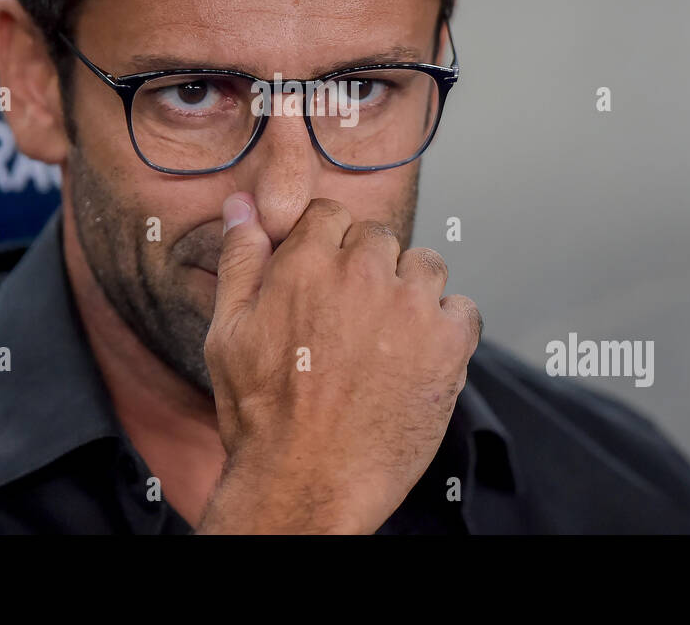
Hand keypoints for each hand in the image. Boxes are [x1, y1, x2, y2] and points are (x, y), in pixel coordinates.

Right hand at [196, 193, 481, 533]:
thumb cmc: (261, 415)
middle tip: (351, 319)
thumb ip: (240, 259)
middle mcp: (362, 274)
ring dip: (409, 291)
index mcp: (306, 263)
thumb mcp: (227, 332)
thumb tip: (242, 205)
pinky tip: (418, 357)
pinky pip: (463, 310)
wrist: (306, 484)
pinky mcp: (448, 346)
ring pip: (425, 266)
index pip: (331, 214)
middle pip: (378, 238)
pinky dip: (447, 328)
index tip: (326, 279)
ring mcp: (410, 308)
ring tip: (387, 337)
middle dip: (366, 267)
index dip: (327, 245)